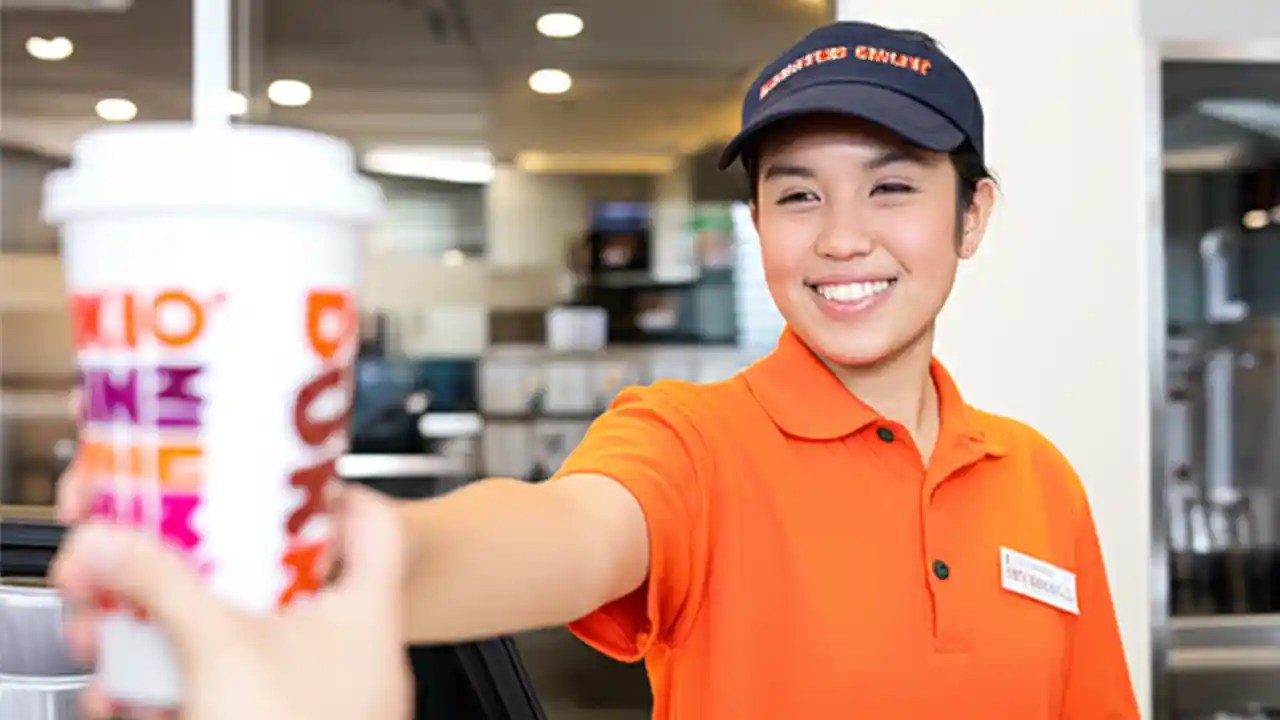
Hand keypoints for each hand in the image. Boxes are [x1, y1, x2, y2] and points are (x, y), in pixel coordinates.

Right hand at [52, 487, 411, 719]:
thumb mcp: (224, 650)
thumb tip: (114, 540)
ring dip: (166, 627)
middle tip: (147, 553)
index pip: (368, 520)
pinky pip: (219, 689)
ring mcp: (310, 694)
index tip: (263, 480)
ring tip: (112, 624)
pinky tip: (125, 692)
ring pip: (234, 636)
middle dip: (196, 566)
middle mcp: (345, 648)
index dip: (319, 489)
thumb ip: (166, 585)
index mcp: (364, 609)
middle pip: (275, 575)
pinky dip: (171, 683)